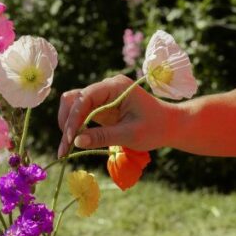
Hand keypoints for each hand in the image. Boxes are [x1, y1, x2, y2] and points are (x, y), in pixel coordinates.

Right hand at [57, 75, 174, 157]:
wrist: (171, 125)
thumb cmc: (155, 128)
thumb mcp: (130, 135)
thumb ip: (103, 137)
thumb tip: (76, 142)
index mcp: (115, 87)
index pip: (85, 97)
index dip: (74, 117)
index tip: (70, 139)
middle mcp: (106, 87)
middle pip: (74, 99)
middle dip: (67, 122)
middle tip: (65, 148)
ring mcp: (103, 96)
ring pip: (74, 105)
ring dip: (68, 124)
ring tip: (67, 147)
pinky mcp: (101, 106)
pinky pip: (81, 113)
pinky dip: (75, 127)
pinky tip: (74, 143)